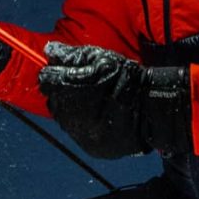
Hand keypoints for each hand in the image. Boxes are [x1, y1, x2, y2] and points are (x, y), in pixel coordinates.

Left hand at [38, 41, 192, 158]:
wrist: (152, 109)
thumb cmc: (127, 79)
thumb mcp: (100, 58)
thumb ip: (71, 55)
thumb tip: (49, 52)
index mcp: (68, 88)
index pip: (46, 80)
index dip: (53, 74)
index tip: (62, 72)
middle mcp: (69, 114)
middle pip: (53, 100)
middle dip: (61, 92)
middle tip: (79, 86)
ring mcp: (78, 133)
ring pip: (63, 119)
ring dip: (70, 110)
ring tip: (90, 102)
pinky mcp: (89, 147)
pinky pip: (77, 134)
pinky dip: (82, 125)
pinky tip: (97, 117)